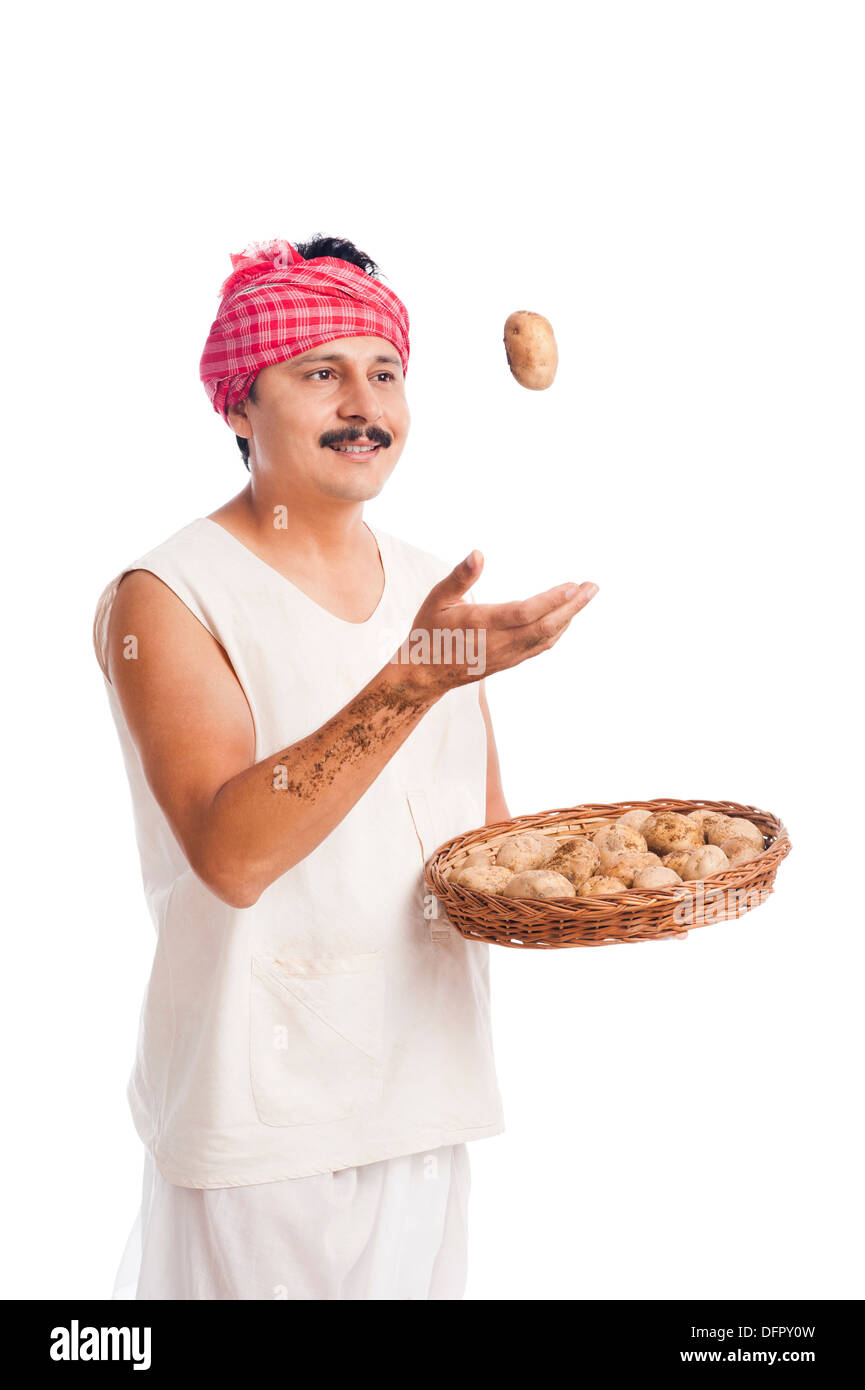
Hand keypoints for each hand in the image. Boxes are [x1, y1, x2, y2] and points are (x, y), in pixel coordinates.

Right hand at [393, 550, 599, 693]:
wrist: (425, 674)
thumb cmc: (429, 630)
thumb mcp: (437, 599)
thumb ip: (460, 577)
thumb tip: (478, 553)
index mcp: (481, 624)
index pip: (524, 613)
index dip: (551, 600)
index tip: (573, 585)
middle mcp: (498, 643)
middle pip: (545, 626)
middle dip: (572, 607)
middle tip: (593, 587)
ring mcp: (507, 655)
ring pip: (547, 637)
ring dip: (570, 617)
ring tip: (585, 596)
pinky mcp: (510, 661)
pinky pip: (541, 646)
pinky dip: (558, 630)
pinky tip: (567, 617)